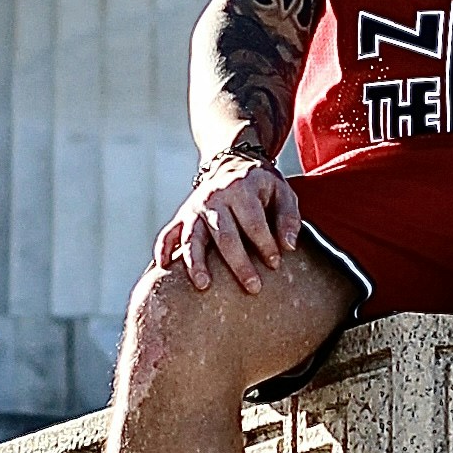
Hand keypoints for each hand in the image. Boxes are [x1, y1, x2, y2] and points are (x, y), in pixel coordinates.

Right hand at [158, 158, 302, 293]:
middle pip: (225, 235)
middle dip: (239, 263)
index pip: (253, 222)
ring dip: (196, 261)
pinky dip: (163, 250)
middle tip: (253, 287)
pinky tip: (163, 268)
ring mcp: (194, 209)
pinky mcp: (182, 217)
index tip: (276, 264)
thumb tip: (289, 246)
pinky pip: (168, 234)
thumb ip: (289, 218)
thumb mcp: (283, 192)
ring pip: (192, 237)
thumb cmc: (261, 186)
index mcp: (240, 190)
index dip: (265, 244)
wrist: (231, 165)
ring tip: (203, 285)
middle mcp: (214, 198)